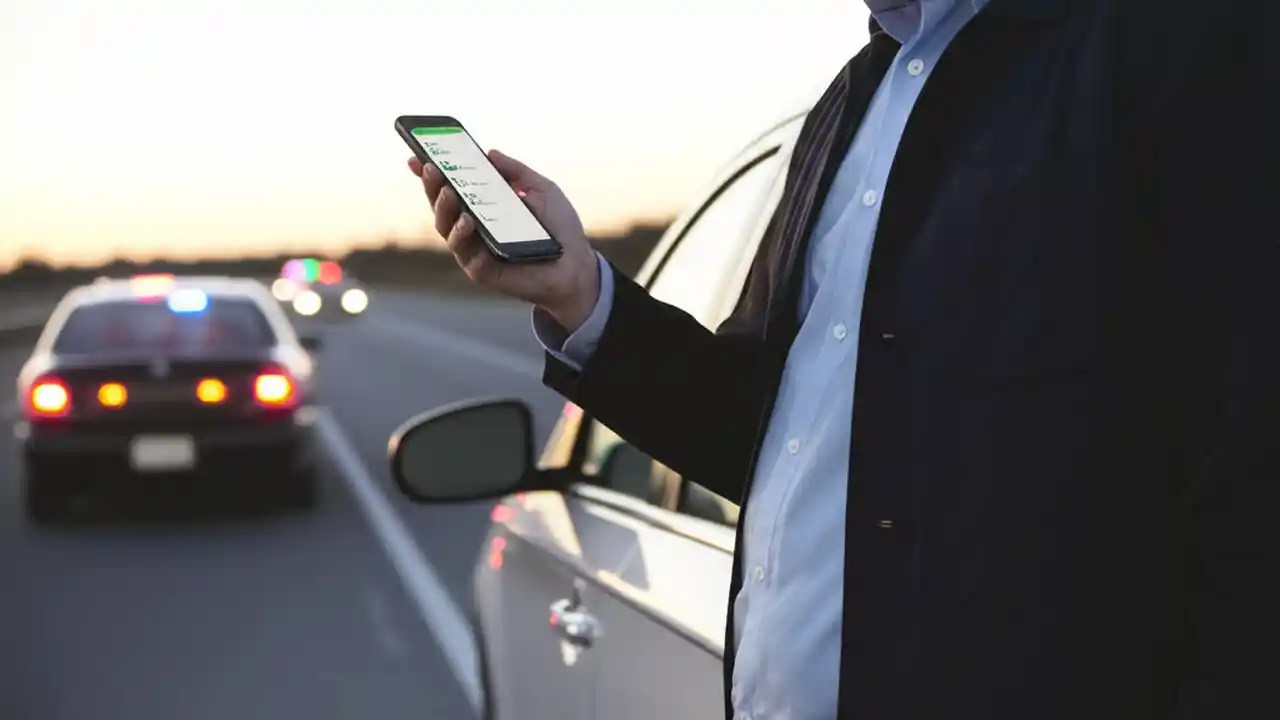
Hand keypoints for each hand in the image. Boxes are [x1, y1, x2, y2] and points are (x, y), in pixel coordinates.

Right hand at [406, 150, 599, 331]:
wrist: (577, 265)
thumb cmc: (560, 228)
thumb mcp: (542, 190)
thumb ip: (517, 172)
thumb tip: (490, 152)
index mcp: (484, 207)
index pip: (450, 188)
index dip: (431, 175)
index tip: (416, 157)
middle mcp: (473, 228)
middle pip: (442, 208)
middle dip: (433, 187)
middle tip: (432, 169)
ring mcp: (475, 251)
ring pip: (448, 232)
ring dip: (446, 211)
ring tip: (452, 195)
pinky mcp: (482, 272)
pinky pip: (468, 258)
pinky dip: (467, 242)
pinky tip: (471, 227)